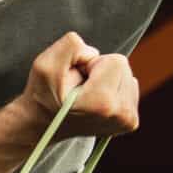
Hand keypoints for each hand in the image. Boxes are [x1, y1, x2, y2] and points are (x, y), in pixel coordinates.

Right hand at [22, 31, 139, 140]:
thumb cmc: (43, 95)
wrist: (43, 126)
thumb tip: (93, 53)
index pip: (117, 61)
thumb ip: (71, 46)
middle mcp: (121, 115)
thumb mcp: (45, 65)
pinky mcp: (130, 122)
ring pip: (127, 77)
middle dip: (100, 71)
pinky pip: (128, 88)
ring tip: (85, 96)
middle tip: (79, 89)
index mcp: (104, 103)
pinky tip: (95, 102)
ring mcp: (127, 121)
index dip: (92, 64)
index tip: (76, 81)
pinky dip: (112, 90)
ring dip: (106, 80)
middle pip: (123, 67)